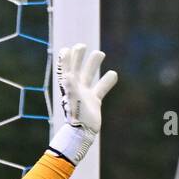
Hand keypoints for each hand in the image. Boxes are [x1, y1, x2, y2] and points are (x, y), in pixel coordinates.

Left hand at [48, 43, 118, 164]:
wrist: (82, 133)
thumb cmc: (75, 116)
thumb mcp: (71, 100)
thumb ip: (70, 86)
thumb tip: (68, 74)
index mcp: (67, 85)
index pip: (64, 67)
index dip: (65, 58)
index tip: (68, 49)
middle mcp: (75, 88)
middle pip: (76, 67)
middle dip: (78, 56)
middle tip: (82, 46)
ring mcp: (85, 94)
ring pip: (89, 75)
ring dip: (93, 64)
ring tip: (100, 53)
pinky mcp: (94, 101)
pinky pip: (101, 88)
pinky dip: (107, 81)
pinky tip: (113, 74)